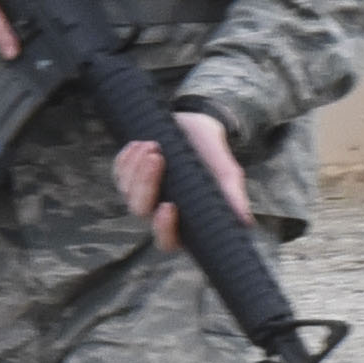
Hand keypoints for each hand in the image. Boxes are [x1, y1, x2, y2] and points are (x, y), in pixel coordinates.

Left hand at [115, 111, 252, 252]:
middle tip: (157, 156)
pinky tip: (139, 144)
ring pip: (127, 191)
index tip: (170, 206)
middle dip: (146, 184)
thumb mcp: (225, 170)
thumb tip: (244, 221)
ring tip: (153, 144)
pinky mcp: (128, 174)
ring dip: (136, 167)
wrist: (197, 121)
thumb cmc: (213, 152)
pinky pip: (119, 172)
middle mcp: (159, 210)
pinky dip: (126, 159)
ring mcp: (141, 192)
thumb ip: (231, 194)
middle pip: (141, 211)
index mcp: (184, 219)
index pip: (168, 240)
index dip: (164, 229)